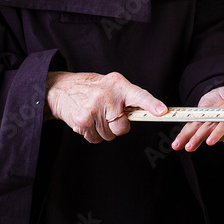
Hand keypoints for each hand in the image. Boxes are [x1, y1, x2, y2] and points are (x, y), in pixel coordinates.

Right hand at [45, 71, 166, 143]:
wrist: (61, 89)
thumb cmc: (93, 88)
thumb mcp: (111, 84)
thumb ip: (128, 97)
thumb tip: (150, 113)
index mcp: (118, 85)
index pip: (139, 95)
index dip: (152, 104)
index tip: (163, 112)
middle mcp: (107, 96)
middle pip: (123, 127)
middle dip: (117, 126)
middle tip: (107, 114)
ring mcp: (94, 109)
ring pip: (109, 135)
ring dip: (103, 130)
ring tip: (94, 115)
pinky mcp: (83, 121)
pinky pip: (96, 139)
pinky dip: (92, 134)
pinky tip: (86, 120)